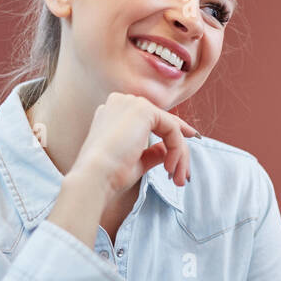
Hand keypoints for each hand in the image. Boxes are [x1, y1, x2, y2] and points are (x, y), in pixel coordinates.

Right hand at [69, 93, 199, 198]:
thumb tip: (167, 150)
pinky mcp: (144, 109)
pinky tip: (169, 167)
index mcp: (115, 112)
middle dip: (179, 150)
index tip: (183, 155)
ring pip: (171, 126)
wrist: (96, 175)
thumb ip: (152, 151)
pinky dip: (176, 149)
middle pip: (164, 122)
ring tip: (178, 178)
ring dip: (179, 154)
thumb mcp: (136, 160)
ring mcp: (132, 103)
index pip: (152, 120)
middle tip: (184, 176)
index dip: (172, 136)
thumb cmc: (110, 173)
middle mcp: (122, 102)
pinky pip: (172, 128)